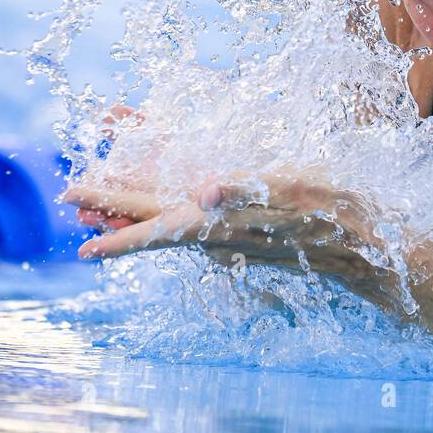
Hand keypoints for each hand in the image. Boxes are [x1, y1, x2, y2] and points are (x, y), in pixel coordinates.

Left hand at [65, 172, 386, 281]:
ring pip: (170, 225)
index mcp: (216, 225)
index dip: (114, 227)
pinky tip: (170, 206)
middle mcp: (214, 236)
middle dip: (111, 211)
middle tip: (73, 199)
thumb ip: (243, 191)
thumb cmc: (324, 213)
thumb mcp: (288, 192)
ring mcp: (227, 236)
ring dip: (136, 214)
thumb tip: (204, 192)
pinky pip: (192, 223)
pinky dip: (168, 210)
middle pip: (153, 222)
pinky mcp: (242, 232)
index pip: (153, 226)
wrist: (360, 242)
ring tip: (104, 210)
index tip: (78, 229)